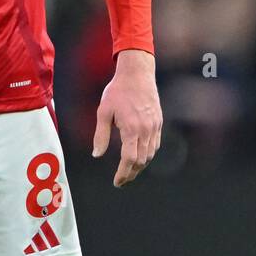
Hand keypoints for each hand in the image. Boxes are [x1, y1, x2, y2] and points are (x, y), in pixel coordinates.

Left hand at [92, 48, 161, 187]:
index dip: (123, 173)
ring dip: (140, 166)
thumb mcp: (103, 112)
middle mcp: (146, 130)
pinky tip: (140, 157)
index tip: (117, 182)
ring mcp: (154, 126)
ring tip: (129, 172)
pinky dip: (148, 155)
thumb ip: (100, 135)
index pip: (129, 159)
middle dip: (131, 173)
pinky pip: (155, 145)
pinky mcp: (158, 122)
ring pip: (150, 154)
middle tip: (121, 181)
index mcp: (131, 129)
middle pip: (141, 161)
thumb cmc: (118, 91)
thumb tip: (96, 155)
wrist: (137, 74)